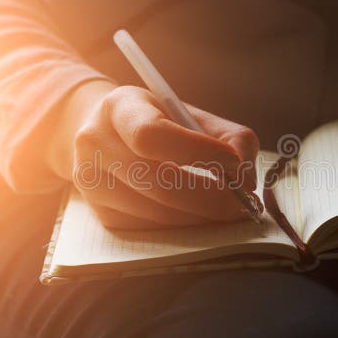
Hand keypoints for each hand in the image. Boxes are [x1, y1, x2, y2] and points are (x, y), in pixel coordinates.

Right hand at [46, 81, 259, 228]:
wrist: (103, 134)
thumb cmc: (156, 122)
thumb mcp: (188, 113)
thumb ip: (227, 136)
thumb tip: (246, 176)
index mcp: (120, 108)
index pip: (152, 134)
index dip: (197, 152)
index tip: (235, 164)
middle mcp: (96, 143)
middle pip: (156, 181)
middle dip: (209, 196)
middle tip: (244, 203)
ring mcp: (91, 182)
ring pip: (156, 212)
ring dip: (201, 217)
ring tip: (230, 211)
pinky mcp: (100, 214)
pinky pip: (150, 229)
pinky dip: (183, 227)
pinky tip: (201, 217)